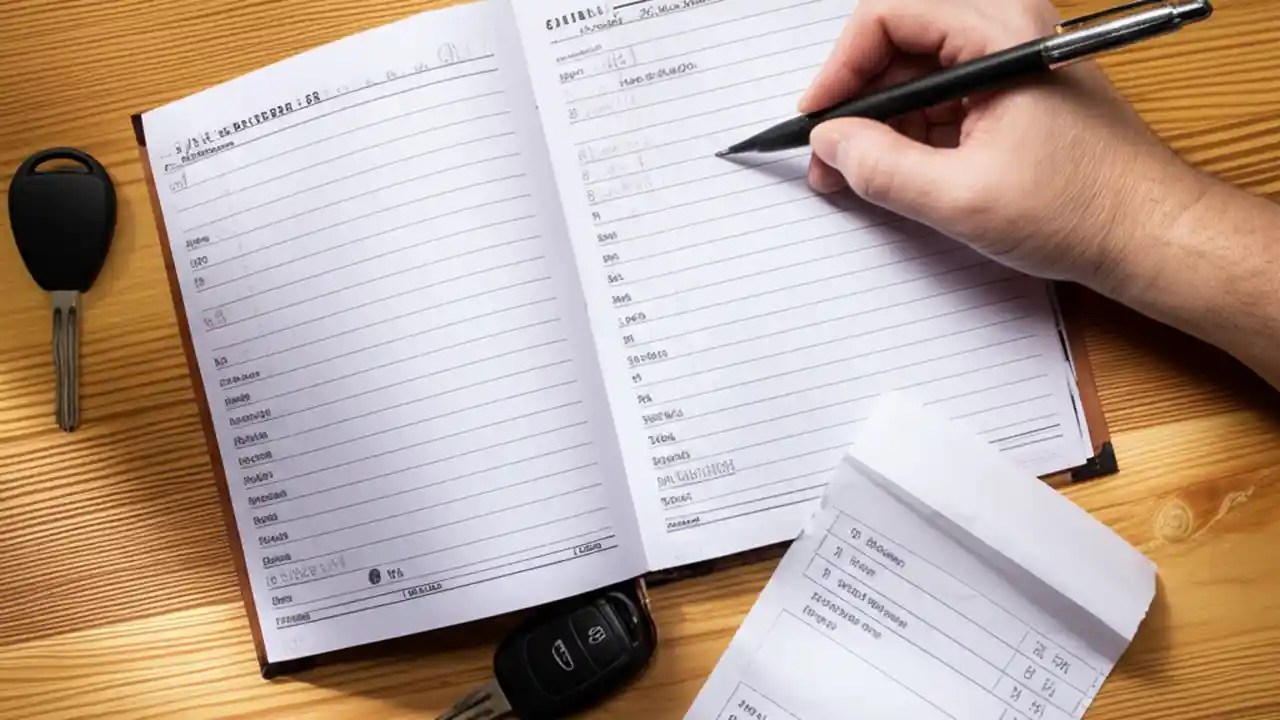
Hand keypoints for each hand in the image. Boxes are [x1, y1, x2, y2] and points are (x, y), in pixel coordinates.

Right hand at [801, 0, 1207, 291]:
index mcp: (999, 35)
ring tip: (854, 175)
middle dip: (856, 101)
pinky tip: (892, 174)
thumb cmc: (1079, 210)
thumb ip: (881, 168)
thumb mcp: (961, 197)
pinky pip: (943, 98)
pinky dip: (910, 134)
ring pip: (917, 75)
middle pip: (900, 44)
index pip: (889, 19)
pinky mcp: (1012, 94)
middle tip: (827, 155)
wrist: (1150, 234)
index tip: (816, 118)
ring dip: (880, 123)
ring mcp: (1010, 62)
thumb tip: (829, 144)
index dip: (840, 69)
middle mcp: (1005, 33)